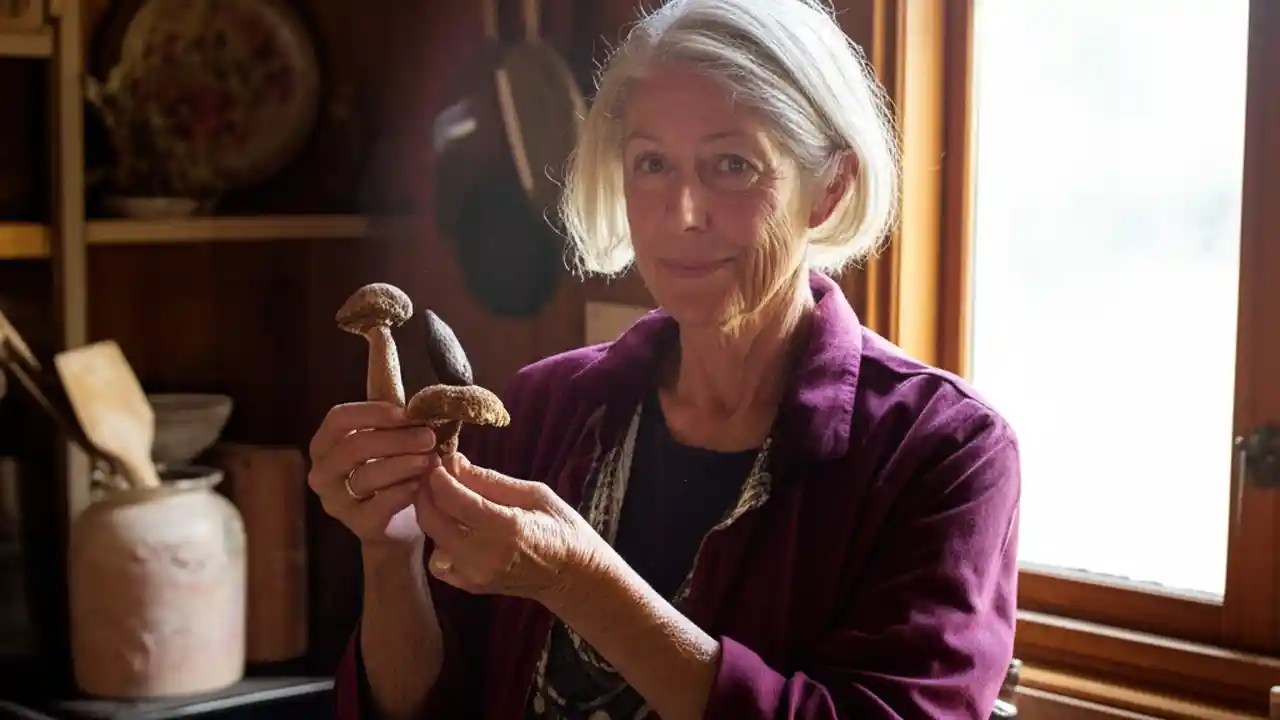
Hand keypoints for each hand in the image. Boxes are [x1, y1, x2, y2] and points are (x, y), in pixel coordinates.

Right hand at [307, 401, 440, 551]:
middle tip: (428, 436)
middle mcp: (322, 471)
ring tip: (430, 459)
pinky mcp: (357, 525)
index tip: (407, 413)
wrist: (398, 524)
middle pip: (355, 446)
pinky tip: (422, 485)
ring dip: (404, 463)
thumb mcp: (390, 429)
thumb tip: (382, 333)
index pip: (339, 419)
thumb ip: (385, 389)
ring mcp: (336, 501)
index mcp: (325, 443)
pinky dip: (405, 491)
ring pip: (368, 475)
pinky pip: (381, 504)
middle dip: (396, 439)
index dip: (373, 413)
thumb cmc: (393, 468)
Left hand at [414, 453, 606, 603]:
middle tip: (434, 473)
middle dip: (427, 492)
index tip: (438, 459)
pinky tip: (455, 528)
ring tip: (446, 497)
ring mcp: (474, 575)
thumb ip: (490, 480)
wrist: (573, 576)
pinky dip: (439, 540)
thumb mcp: (535, 493)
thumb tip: (454, 461)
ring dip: (433, 514)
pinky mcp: (470, 586)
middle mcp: (484, 555)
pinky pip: (438, 560)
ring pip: (432, 538)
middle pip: (433, 520)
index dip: (438, 476)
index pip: (454, 499)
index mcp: (506, 527)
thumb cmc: (561, 527)